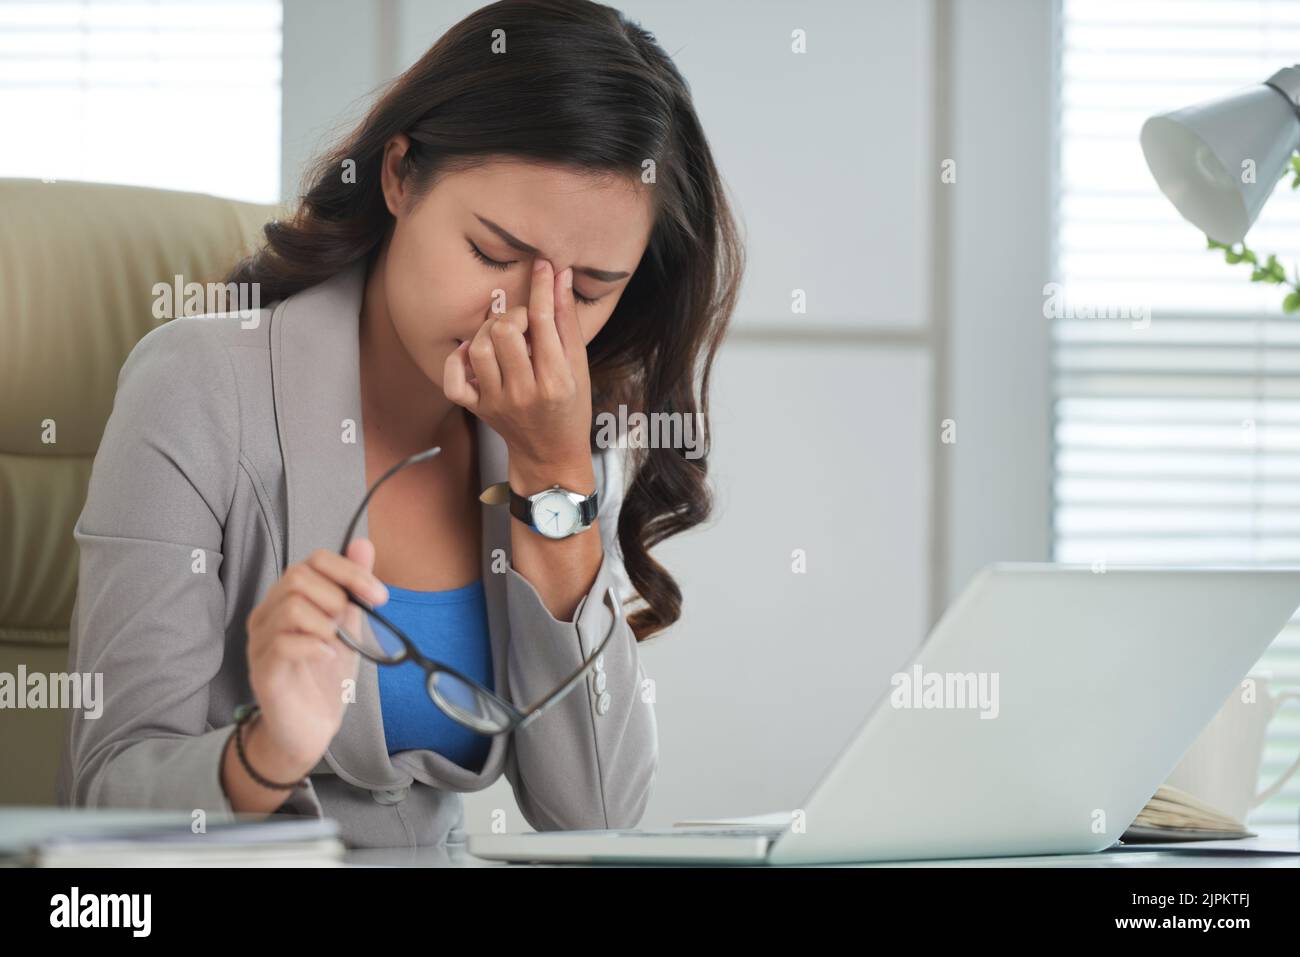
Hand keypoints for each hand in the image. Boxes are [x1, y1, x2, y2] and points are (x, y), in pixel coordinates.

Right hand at [244, 539, 387, 767]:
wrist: (310, 728)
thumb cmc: (325, 675)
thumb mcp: (348, 626)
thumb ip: (353, 588)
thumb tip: (363, 543)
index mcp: (289, 598)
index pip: (313, 560)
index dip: (350, 571)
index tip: (380, 596)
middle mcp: (268, 614)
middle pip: (297, 576)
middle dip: (336, 595)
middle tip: (350, 623)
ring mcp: (261, 642)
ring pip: (290, 606)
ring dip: (325, 622)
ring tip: (335, 643)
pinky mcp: (262, 670)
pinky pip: (283, 642)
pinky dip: (315, 646)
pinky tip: (328, 657)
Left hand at [444, 259, 592, 471]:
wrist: (550, 454)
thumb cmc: (570, 408)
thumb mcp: (579, 366)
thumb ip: (567, 322)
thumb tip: (561, 277)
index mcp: (556, 381)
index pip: (543, 321)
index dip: (541, 286)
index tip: (542, 266)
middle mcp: (524, 392)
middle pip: (504, 331)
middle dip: (514, 314)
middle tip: (524, 321)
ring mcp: (497, 402)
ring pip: (478, 348)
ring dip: (488, 330)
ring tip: (503, 335)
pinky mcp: (478, 408)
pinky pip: (453, 379)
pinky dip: (458, 358)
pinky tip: (473, 352)